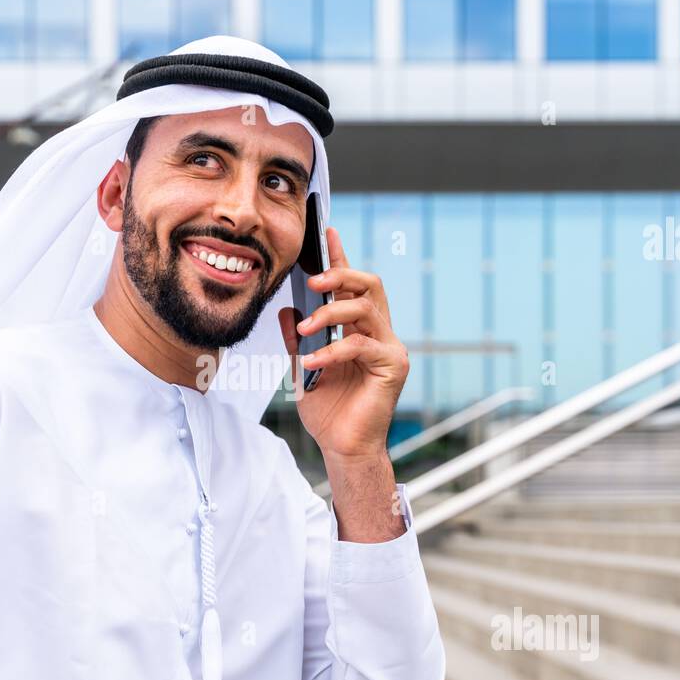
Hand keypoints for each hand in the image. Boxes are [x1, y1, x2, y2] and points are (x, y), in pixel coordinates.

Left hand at [277, 226, 409, 462]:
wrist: (342, 447)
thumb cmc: (328, 411)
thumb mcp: (303, 368)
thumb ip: (298, 339)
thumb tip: (286, 310)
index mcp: (361, 329)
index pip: (353, 285)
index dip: (341, 257)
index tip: (327, 231)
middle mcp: (380, 332)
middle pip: (369, 284)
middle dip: (340, 275)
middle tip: (312, 282)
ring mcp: (390, 347)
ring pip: (365, 309)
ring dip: (330, 314)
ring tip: (304, 331)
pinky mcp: (393, 366)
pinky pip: (360, 345)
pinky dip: (331, 351)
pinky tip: (311, 364)